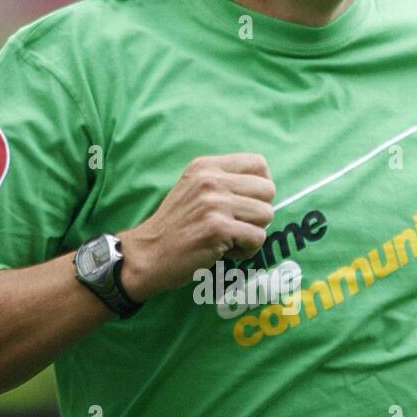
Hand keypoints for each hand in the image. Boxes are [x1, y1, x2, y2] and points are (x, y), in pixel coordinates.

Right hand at [116, 153, 275, 300]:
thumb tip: (266, 188)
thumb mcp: (194, 189)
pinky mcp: (218, 229)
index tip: (247, 203)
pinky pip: (257, 238)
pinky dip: (246, 251)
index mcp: (206, 167)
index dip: (260, 186)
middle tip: (237, 224)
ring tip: (229, 239)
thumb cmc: (176, 227)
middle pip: (268, 190)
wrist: (148, 254)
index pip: (258, 163)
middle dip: (258, 212)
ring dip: (252, 233)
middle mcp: (211, 180)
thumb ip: (224, 182)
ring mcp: (214, 204)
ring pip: (266, 215)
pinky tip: (225, 251)